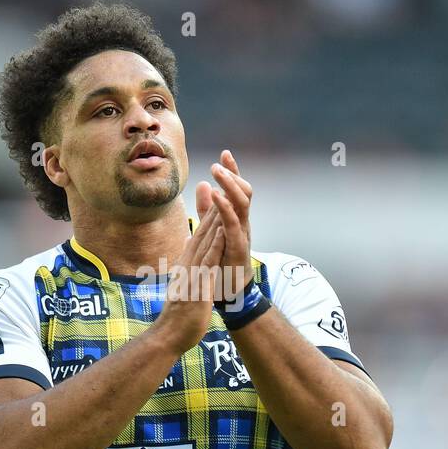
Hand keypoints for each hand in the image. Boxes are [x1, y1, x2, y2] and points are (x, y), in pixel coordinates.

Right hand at [152, 199, 225, 354]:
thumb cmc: (177, 317)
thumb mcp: (183, 289)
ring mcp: (192, 273)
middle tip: (221, 187)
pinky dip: (216, 244)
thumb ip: (187, 274)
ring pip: (205, 241)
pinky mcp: (197, 284)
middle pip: (202, 232)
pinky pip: (208, 260)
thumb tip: (188, 265)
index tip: (216, 199)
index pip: (199, 237)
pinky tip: (222, 230)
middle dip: (212, 209)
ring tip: (224, 199)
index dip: (208, 217)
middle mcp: (187, 264)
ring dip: (215, 220)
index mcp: (186, 265)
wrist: (168, 335)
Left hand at [207, 149, 252, 300]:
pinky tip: (215, 196)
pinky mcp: (238, 248)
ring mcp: (242, 235)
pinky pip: (233, 224)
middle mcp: (243, 224)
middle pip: (244, 192)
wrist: (229, 295)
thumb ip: (208, 209)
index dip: (233, 172)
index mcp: (236, 219)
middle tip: (220, 161)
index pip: (237, 190)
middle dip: (233, 175)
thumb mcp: (213, 230)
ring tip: (218, 172)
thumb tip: (203, 184)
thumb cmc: (221, 263)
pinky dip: (225, 208)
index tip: (224, 153)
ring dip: (230, 186)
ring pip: (242, 204)